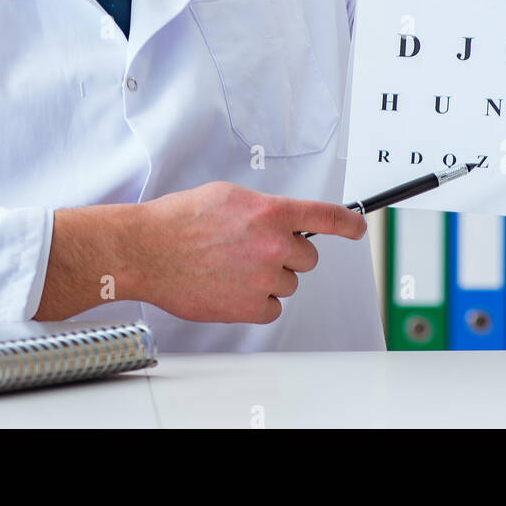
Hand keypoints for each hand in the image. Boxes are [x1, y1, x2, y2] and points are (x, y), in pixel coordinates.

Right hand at [133, 181, 366, 324]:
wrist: (148, 250)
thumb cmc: (180, 221)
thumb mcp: (228, 197)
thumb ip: (263, 209)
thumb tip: (278, 220)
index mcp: (271, 212)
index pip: (326, 217)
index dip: (348, 224)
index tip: (357, 228)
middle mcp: (273, 244)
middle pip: (307, 258)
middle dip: (287, 255)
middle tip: (253, 251)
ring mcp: (263, 278)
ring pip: (288, 284)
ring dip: (268, 279)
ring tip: (232, 268)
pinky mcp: (249, 307)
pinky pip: (271, 308)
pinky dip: (255, 302)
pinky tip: (230, 288)